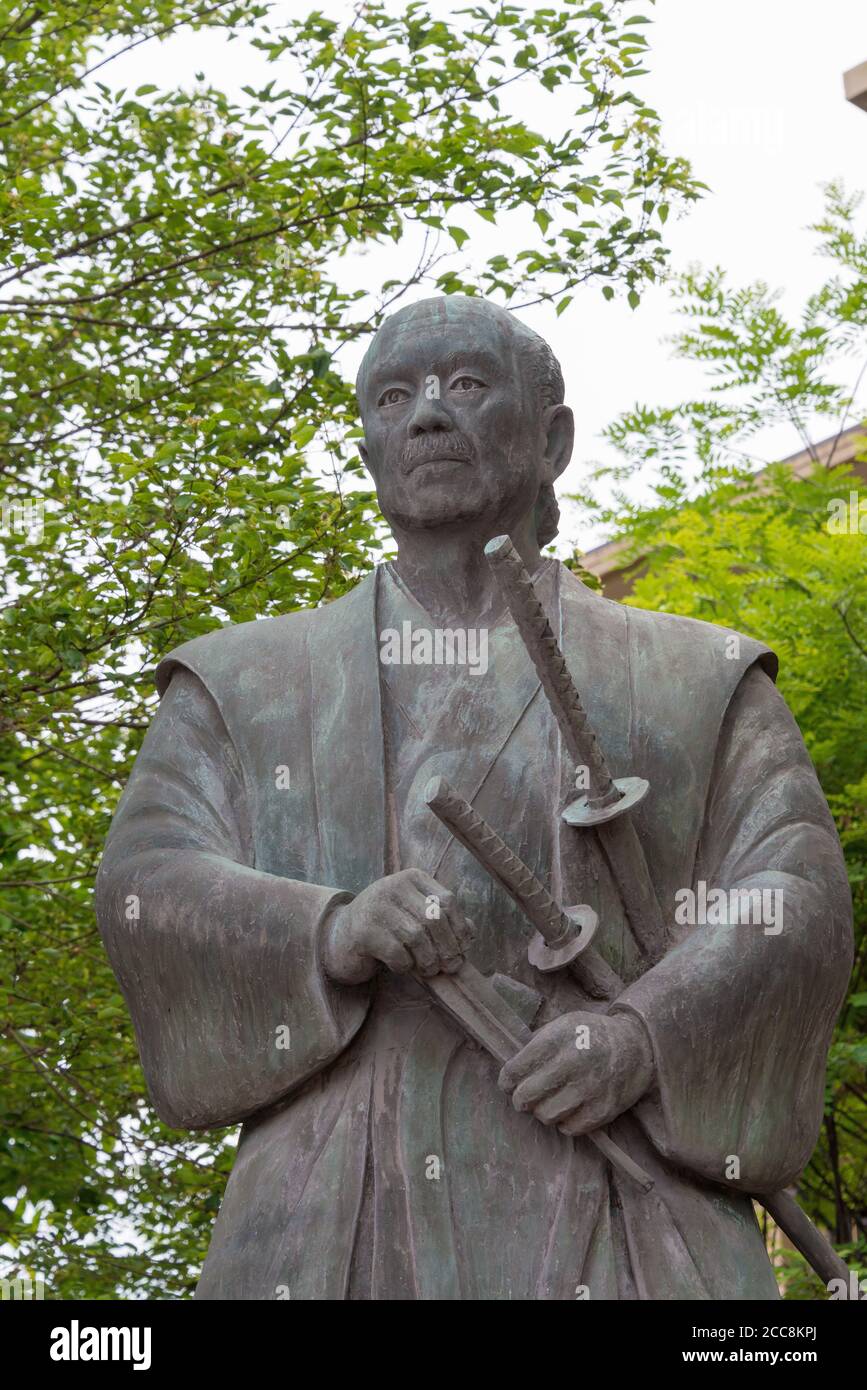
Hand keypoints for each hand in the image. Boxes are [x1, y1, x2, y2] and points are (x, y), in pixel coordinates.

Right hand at [321, 868, 474, 985]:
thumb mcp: (416, 915)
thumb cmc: (387, 927)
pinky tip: (401, 966)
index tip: (462, 949)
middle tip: (449, 966)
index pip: (447, 900)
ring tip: (428, 969)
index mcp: (412, 878)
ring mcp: (377, 906)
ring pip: (417, 936)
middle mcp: (394, 886)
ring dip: (428, 960)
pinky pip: (397, 952)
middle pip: (434, 919)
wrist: (341, 936)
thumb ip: (444, 920)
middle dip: (447, 948)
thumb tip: (471, 934)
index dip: (460, 928)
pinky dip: (405, 965)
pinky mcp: (364, 930)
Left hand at [498, 1009, 653, 1134]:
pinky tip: (568, 1108)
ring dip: (542, 1111)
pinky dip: (564, 1122)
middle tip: (524, 1097)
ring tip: (549, 1101)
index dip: (506, 1080)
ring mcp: (590, 1088)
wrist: (635, 1046)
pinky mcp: (604, 1110)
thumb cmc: (590, 1034)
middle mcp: (573, 1062)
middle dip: (520, 1099)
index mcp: (558, 1038)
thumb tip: (511, 1071)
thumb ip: (537, 1044)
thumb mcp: (562, 1024)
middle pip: (526, 1096)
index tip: (508, 1083)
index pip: (516, 1069)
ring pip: (545, 1116)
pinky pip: (569, 1129)